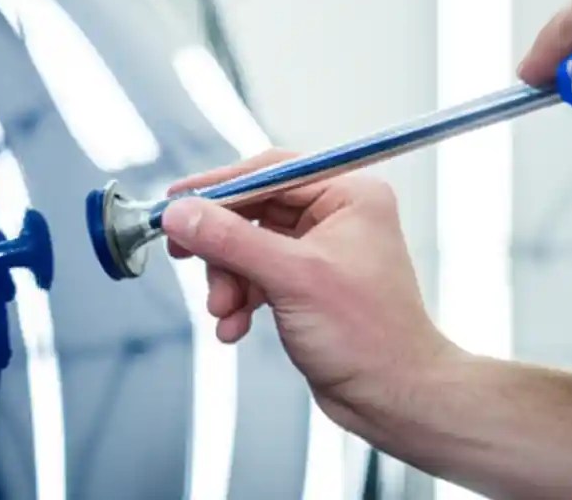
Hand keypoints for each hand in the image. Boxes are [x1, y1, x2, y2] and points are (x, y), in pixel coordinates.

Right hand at [162, 149, 456, 424]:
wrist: (392, 398)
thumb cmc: (370, 336)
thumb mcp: (291, 279)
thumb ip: (230, 240)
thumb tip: (182, 214)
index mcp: (348, 196)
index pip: (270, 172)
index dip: (219, 186)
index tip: (178, 199)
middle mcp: (335, 217)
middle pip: (253, 211)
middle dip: (221, 247)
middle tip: (184, 256)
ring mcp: (319, 252)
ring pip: (248, 247)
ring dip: (228, 279)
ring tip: (224, 310)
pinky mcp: (306, 284)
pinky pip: (256, 276)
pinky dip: (239, 298)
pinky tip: (235, 325)